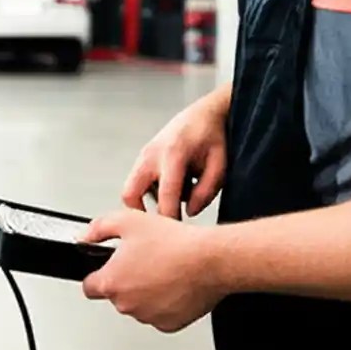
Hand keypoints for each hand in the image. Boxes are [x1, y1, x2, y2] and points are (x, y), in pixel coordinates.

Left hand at [80, 210, 225, 333]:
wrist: (210, 260)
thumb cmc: (174, 243)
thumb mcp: (128, 221)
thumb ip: (98, 228)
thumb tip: (85, 237)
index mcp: (111, 282)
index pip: (89, 287)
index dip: (96, 275)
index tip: (106, 270)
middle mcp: (126, 304)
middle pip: (116, 295)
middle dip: (125, 281)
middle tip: (143, 263)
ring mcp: (148, 317)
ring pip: (138, 306)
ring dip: (145, 293)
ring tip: (162, 270)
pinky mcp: (169, 324)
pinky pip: (160, 315)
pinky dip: (164, 304)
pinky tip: (174, 285)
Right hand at [123, 88, 227, 218]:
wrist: (203, 114)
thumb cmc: (213, 137)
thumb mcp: (220, 165)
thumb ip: (205, 192)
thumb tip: (188, 212)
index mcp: (173, 155)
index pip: (166, 197)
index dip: (169, 220)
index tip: (175, 236)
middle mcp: (151, 155)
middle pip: (130, 194)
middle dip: (142, 214)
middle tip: (162, 225)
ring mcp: (143, 154)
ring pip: (132, 190)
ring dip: (150, 201)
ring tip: (177, 196)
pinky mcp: (142, 156)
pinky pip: (139, 181)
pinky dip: (152, 190)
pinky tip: (174, 185)